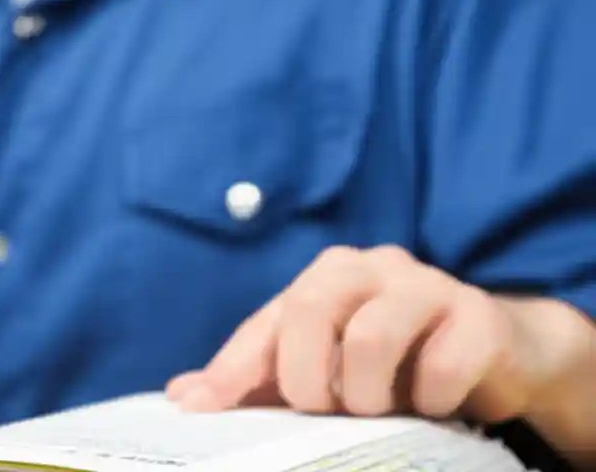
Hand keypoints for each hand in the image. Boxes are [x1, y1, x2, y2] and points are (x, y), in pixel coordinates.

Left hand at [166, 245, 550, 422]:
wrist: (495, 353)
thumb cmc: (393, 362)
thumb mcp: (321, 367)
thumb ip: (257, 377)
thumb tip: (183, 395)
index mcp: (325, 277)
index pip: (266, 322)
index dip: (232, 367)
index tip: (201, 409)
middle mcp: (371, 267)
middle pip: (310, 310)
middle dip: (305, 376)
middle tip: (321, 409)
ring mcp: (427, 285)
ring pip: (372, 335)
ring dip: (366, 392)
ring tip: (378, 410)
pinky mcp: (479, 316)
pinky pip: (443, 363)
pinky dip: (429, 397)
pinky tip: (431, 405)